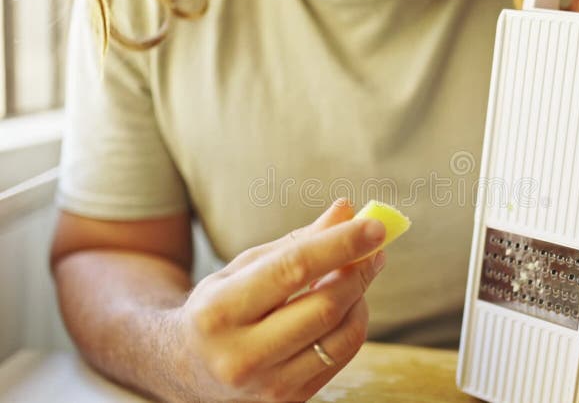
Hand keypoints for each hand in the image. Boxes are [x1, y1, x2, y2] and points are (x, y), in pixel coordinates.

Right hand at [176, 200, 385, 401]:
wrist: (186, 367)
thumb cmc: (219, 306)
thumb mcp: (245, 267)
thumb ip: (297, 242)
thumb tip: (346, 211)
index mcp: (221, 310)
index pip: (294, 268)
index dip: (340, 244)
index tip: (375, 226)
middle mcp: (242, 354)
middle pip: (325, 306)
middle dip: (359, 271)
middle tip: (374, 249)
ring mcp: (268, 385)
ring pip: (343, 335)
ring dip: (360, 297)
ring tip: (356, 275)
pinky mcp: (290, 401)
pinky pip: (342, 356)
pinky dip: (352, 323)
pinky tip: (345, 304)